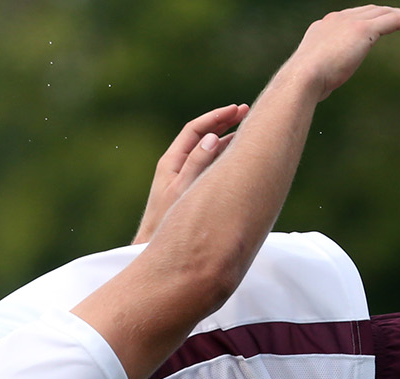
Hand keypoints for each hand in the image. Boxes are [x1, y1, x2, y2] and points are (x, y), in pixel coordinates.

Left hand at [134, 104, 248, 243]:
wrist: (152, 246)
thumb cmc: (165, 222)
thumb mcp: (183, 190)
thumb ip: (197, 164)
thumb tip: (212, 137)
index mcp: (171, 161)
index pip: (195, 130)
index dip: (216, 117)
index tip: (235, 110)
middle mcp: (177, 166)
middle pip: (202, 136)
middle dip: (223, 122)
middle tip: (245, 111)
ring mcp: (185, 177)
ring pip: (208, 151)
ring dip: (226, 139)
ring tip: (247, 130)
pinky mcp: (192, 189)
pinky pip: (210, 167)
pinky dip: (224, 157)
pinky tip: (238, 156)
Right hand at [284, 6, 399, 101]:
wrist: (302, 78)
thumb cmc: (304, 85)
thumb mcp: (314, 77)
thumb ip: (323, 74)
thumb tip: (324, 86)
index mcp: (324, 27)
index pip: (350, 18)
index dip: (368, 19)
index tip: (380, 24)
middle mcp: (337, 19)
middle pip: (370, 10)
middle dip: (389, 12)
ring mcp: (350, 22)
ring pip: (385, 12)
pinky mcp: (364, 29)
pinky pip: (394, 20)